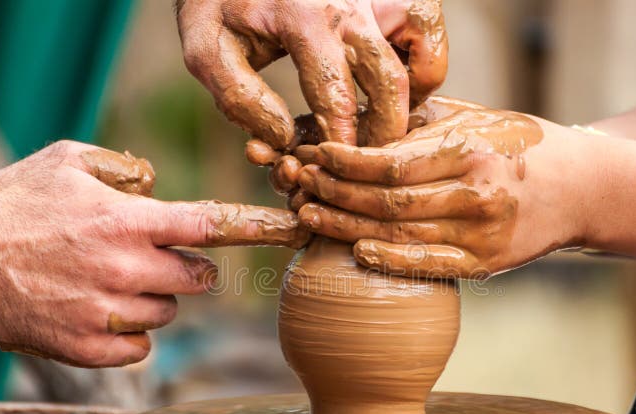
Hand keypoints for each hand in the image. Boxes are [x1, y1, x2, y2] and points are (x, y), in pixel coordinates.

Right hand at [0, 141, 307, 366]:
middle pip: (200, 279)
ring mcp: (108, 312)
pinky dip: (130, 333)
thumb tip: (157, 185)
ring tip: (107, 281)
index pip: (212, 225)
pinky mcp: (88, 349)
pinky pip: (141, 347)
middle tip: (156, 258)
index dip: (259, 227)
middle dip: (190, 269)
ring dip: (154, 297)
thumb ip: (123, 168)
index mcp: (126, 220)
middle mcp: (126, 268)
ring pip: (169, 311)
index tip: (294, 228)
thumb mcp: (64, 161)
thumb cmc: (10, 204)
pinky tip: (98, 312)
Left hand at [177, 0, 446, 148]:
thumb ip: (239, 97)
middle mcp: (352, 4)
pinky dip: (422, 71)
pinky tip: (388, 89)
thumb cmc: (220, 1)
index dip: (338, 147)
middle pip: (391, 88)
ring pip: (423, 65)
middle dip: (380, 138)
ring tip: (376, 129)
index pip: (336, 99)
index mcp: (304, 18)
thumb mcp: (205, 47)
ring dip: (406, 108)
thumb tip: (283, 137)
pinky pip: (429, 40)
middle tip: (361, 165)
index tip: (333, 174)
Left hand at [292, 97, 591, 278]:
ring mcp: (481, 235)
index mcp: (472, 151)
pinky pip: (427, 265)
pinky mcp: (484, 264)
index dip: (345, 163)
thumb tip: (358, 120)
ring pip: (398, 235)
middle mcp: (477, 195)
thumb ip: (422, 122)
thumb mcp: (477, 119)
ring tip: (309, 215)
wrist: (582, 188)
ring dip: (346, 228)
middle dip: (334, 194)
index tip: (315, 154)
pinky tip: (355, 250)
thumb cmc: (520, 145)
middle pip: (386, 203)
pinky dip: (388, 260)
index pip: (391, 164)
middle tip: (300, 185)